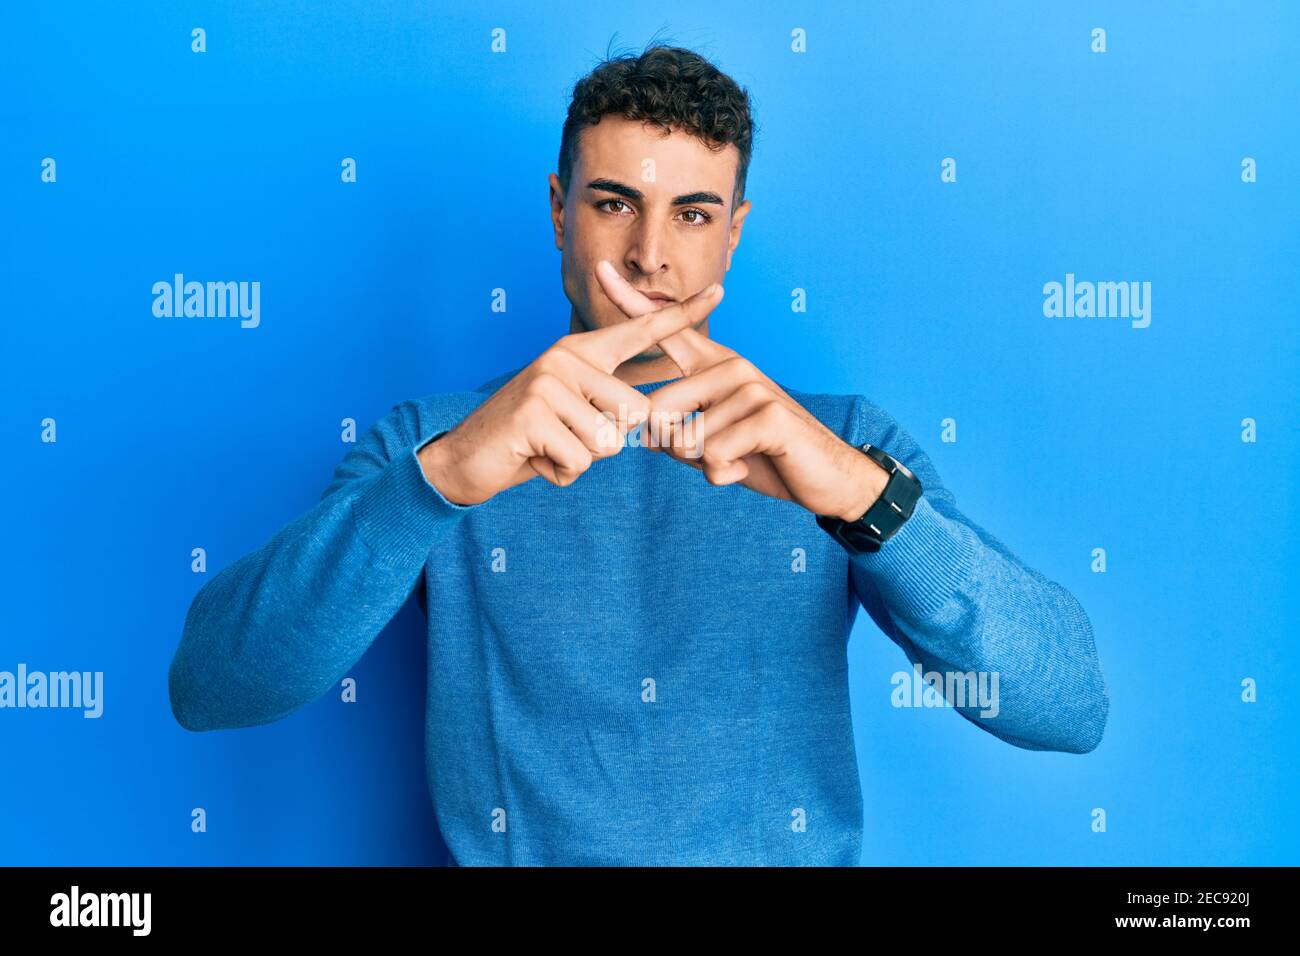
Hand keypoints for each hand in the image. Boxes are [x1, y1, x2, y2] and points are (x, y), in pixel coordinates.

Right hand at [420, 276, 724, 504]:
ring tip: (547, 447)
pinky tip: (535, 458)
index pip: (639, 330)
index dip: (681, 314)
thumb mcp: (572, 413)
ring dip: (581, 460)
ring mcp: (547, 382)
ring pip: (609, 442)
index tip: (720, 291)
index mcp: (580, 352)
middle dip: (605, 442)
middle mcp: (565, 357)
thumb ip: (606, 404)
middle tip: (563, 437)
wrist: (464, 457)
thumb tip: (650, 416)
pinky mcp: (533, 413)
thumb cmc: (528, 439)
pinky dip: (561, 474)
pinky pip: (580, 461)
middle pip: (635, 413)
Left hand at [594, 263, 888, 521]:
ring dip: (704, 465)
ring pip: (684, 439)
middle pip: (657, 411)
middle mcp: (731, 366)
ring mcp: (750, 386)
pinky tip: (748, 468)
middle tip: (714, 454)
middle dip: (674, 450)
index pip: (667, 329)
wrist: (826, 475)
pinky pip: (713, 455)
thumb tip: (651, 435)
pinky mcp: (767, 413)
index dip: (631, 302)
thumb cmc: (765, 456)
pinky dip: (724, 474)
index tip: (602, 270)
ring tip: (738, 459)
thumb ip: (678, 433)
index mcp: (715, 366)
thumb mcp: (712, 443)